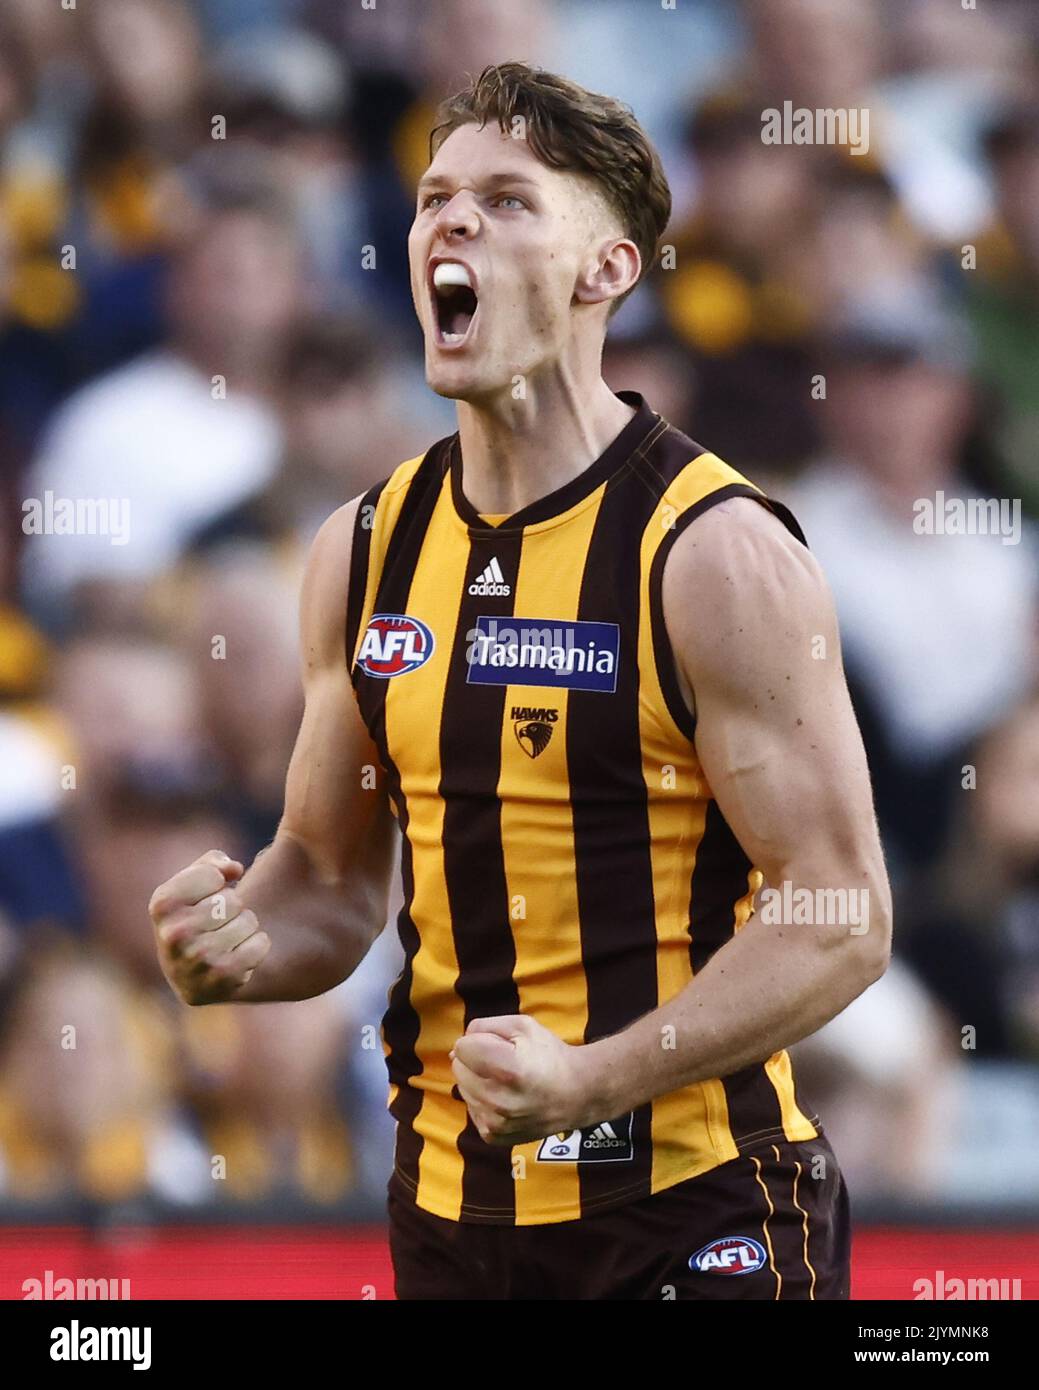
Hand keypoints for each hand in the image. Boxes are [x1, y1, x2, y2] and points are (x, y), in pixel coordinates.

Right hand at [149, 849, 270, 1004]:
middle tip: (216, 921)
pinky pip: (261, 944)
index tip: (205, 895)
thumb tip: (235, 869)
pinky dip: (257, 946)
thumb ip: (213, 863)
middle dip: (232, 907)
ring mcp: (197, 959)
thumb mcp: (191, 884)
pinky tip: (237, 954)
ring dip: (245, 926)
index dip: (217, 882)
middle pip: (233, 900)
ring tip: (226, 937)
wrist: (188, 976)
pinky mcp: (222, 978)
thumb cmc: (193, 916)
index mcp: (162, 904)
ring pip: (249, 920)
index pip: (213, 874)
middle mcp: (174, 934)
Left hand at [450, 1014, 600, 1145]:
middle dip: (476, 1060)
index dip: (479, 1041)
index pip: (462, 1047)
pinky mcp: (493, 1136)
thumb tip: (457, 1047)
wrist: (577, 1094)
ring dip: (478, 1081)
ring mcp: (494, 1123)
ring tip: (506, 1080)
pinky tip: (505, 1097)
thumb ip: (484, 1026)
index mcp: (506, 1068)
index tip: (499, 1045)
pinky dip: (483, 1101)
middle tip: (503, 1061)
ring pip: (463, 1088)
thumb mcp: (522, 1025)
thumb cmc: (549, 1055)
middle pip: (459, 1068)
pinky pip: (472, 1109)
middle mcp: (497, 1100)